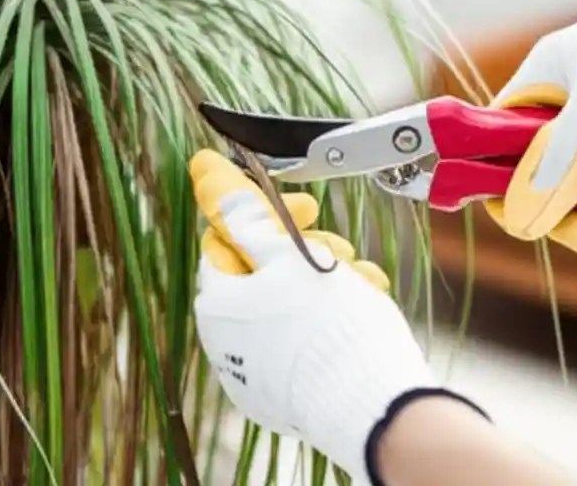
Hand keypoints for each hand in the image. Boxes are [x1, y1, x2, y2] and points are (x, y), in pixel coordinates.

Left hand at [189, 150, 478, 481]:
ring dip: (326, 286)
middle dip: (305, 254)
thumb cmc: (328, 324)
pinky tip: (364, 313)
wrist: (373, 407)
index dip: (268, 217)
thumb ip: (246, 214)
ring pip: (288, 309)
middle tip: (341, 250)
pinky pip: (301, 346)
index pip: (228, 240)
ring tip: (365, 283)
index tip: (308, 209)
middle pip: (261, 276)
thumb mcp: (288, 254)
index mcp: (215, 305)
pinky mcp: (286, 401)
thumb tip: (203, 169)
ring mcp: (253, 379)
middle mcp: (224, 346)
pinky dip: (328, 324)